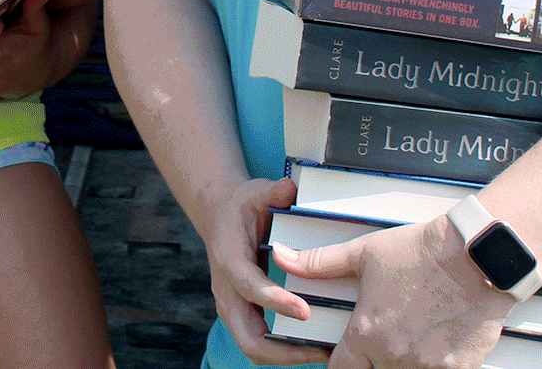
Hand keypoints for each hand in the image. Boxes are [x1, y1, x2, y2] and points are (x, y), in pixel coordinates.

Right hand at [207, 176, 330, 364]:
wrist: (219, 217)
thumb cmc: (242, 207)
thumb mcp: (255, 192)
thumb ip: (272, 192)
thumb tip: (289, 188)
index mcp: (228, 259)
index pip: (249, 288)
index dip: (275, 302)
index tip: (305, 311)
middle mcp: (226, 289)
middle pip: (247, 335)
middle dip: (282, 351)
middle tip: (319, 350)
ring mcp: (231, 305)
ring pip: (253, 347)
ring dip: (285, 357)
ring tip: (322, 354)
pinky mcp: (241, 313)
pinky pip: (260, 343)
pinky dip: (283, 352)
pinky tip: (312, 347)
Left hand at [271, 215, 512, 368]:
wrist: (474, 255)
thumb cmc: (418, 252)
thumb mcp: (363, 253)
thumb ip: (319, 263)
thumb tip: (281, 255)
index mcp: (366, 334)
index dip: (340, 364)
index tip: (347, 355)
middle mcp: (394, 357)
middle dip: (372, 365)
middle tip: (380, 344)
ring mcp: (428, 367)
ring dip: (402, 364)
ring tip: (409, 339)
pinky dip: (432, 366)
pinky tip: (435, 345)